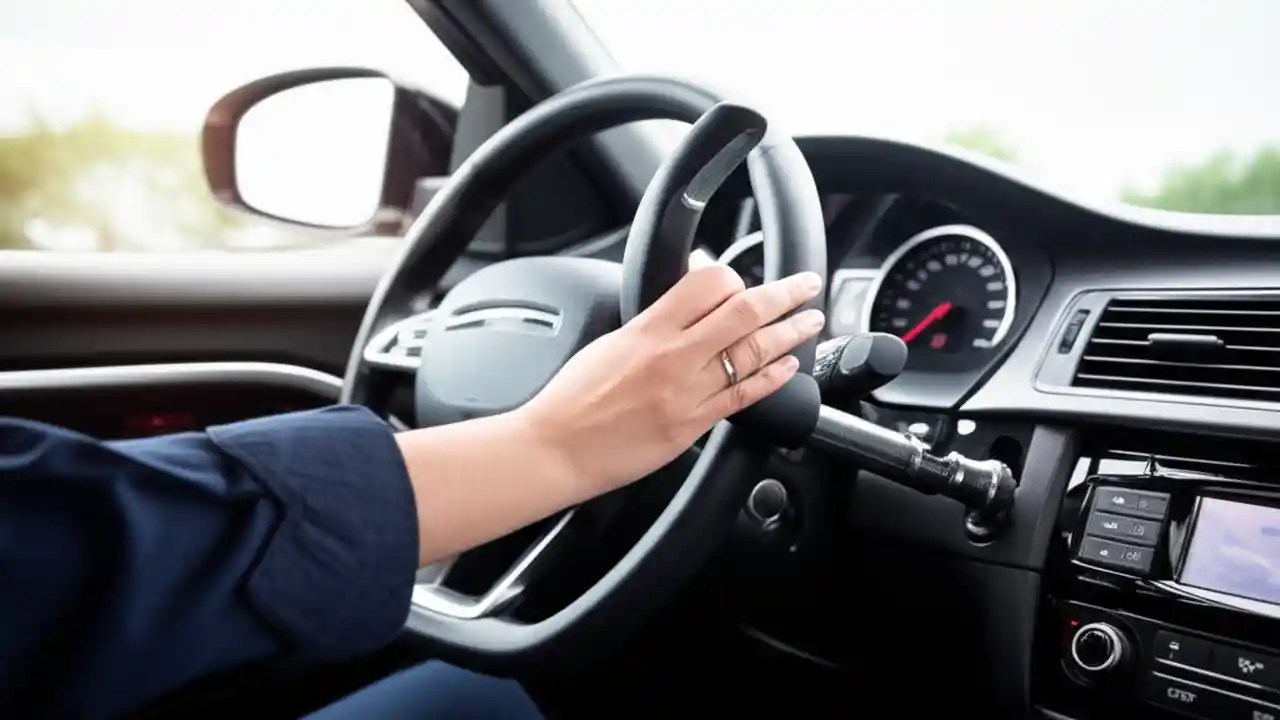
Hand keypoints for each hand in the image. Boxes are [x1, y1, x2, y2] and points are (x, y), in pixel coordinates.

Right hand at [520, 265, 824, 497]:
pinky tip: (790, 366)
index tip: (742, 280)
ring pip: (754, 353)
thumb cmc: (574, 398)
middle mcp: (674, 356)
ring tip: (811, 321)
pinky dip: (773, 377)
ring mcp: (687, 392)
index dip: (733, 277)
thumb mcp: (611, 341)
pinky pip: (744, 396)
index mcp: (649, 329)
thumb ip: (654, 323)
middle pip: (745, 312)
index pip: (707, 283)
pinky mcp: (693, 424)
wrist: (556, 448)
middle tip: (807, 285)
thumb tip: (687, 306)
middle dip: (785, 293)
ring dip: (790, 333)